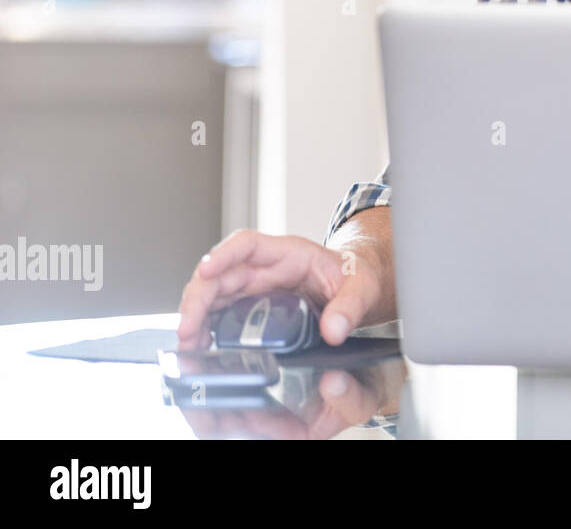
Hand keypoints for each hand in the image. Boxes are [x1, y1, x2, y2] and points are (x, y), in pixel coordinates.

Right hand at [177, 229, 381, 350]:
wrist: (359, 286)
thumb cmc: (358, 277)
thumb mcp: (363, 288)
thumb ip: (350, 306)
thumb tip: (334, 329)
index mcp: (290, 253)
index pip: (248, 244)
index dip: (223, 255)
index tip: (206, 271)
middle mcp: (266, 268)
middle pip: (221, 274)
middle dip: (198, 298)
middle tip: (187, 328)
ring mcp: (257, 287)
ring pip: (214, 294)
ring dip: (196, 316)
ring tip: (188, 343)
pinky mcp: (253, 307)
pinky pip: (222, 313)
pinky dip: (207, 328)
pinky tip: (200, 346)